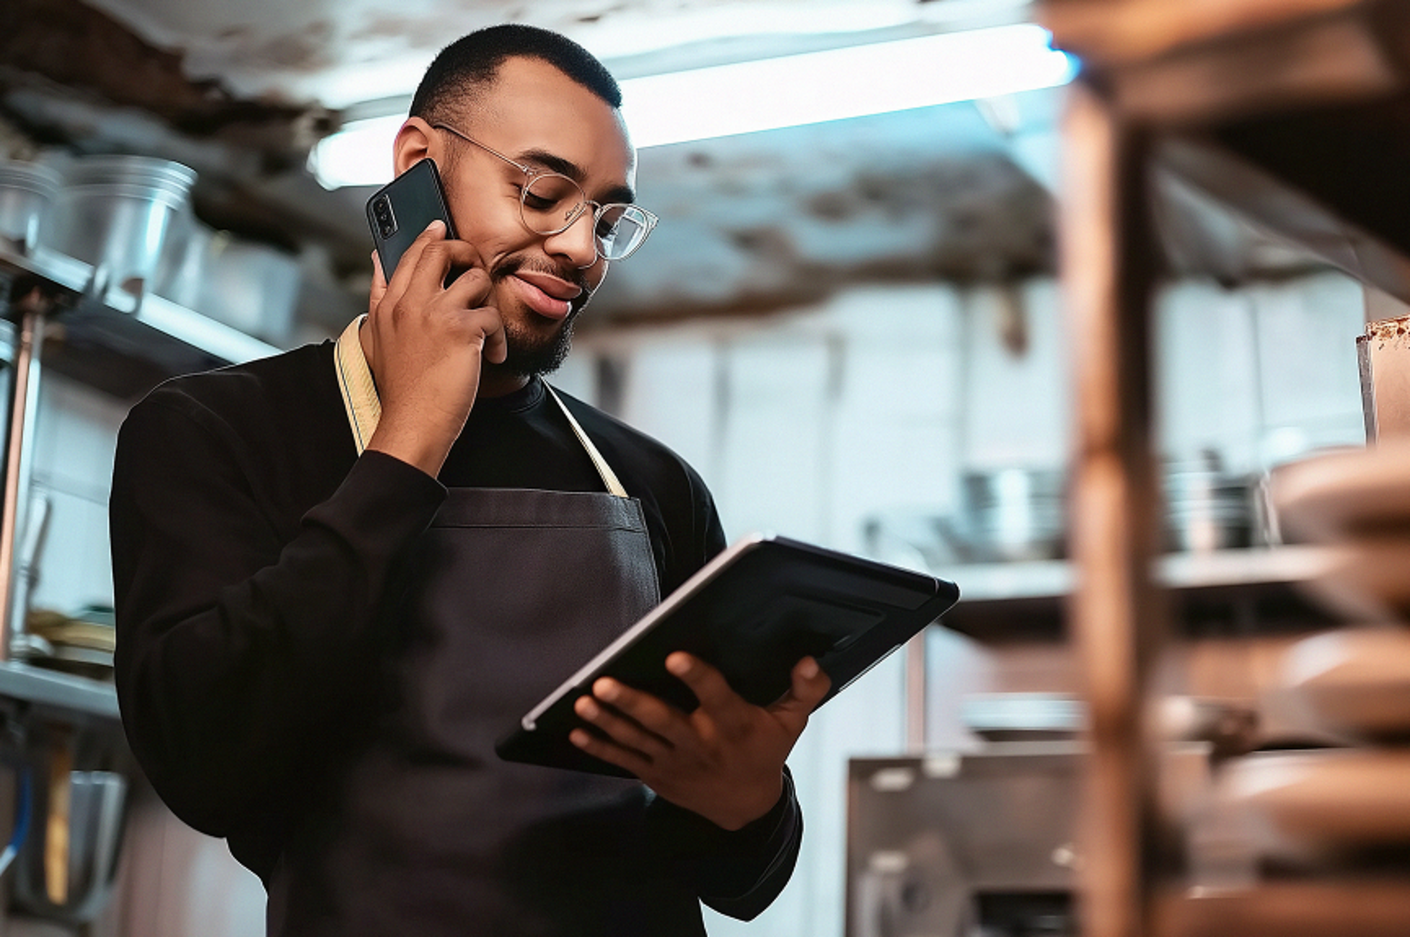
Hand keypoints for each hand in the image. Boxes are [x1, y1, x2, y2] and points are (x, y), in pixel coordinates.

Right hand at [362, 221, 506, 475]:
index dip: (429, 237)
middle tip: (477, 274)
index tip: (441, 227)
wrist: (413, 424)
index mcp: (389, 304)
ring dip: (488, 302)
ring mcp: (434, 314)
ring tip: (485, 329)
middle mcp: (409, 302)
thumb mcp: (379, 336)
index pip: (410, 254)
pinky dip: (499, 338)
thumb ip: (380, 295)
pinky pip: (492, 315)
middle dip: (467, 254)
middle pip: (442, 250)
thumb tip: (377, 257)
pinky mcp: (461, 330)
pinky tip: (492, 355)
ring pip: (476, 278)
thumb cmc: (403, 387)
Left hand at [570, 653, 830, 830]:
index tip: (676, 657)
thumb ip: (805, 690)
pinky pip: (624, 760)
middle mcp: (700, 743)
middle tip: (605, 683)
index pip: (715, 696)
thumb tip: (809, 661)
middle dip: (632, 702)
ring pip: (636, 739)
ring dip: (607, 721)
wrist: (745, 808)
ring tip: (584, 701)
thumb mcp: (791, 723)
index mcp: (732, 726)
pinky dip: (599, 746)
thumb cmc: (764, 752)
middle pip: (662, 721)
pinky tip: (576, 730)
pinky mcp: (656, 774)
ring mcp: (674, 762)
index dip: (696, 677)